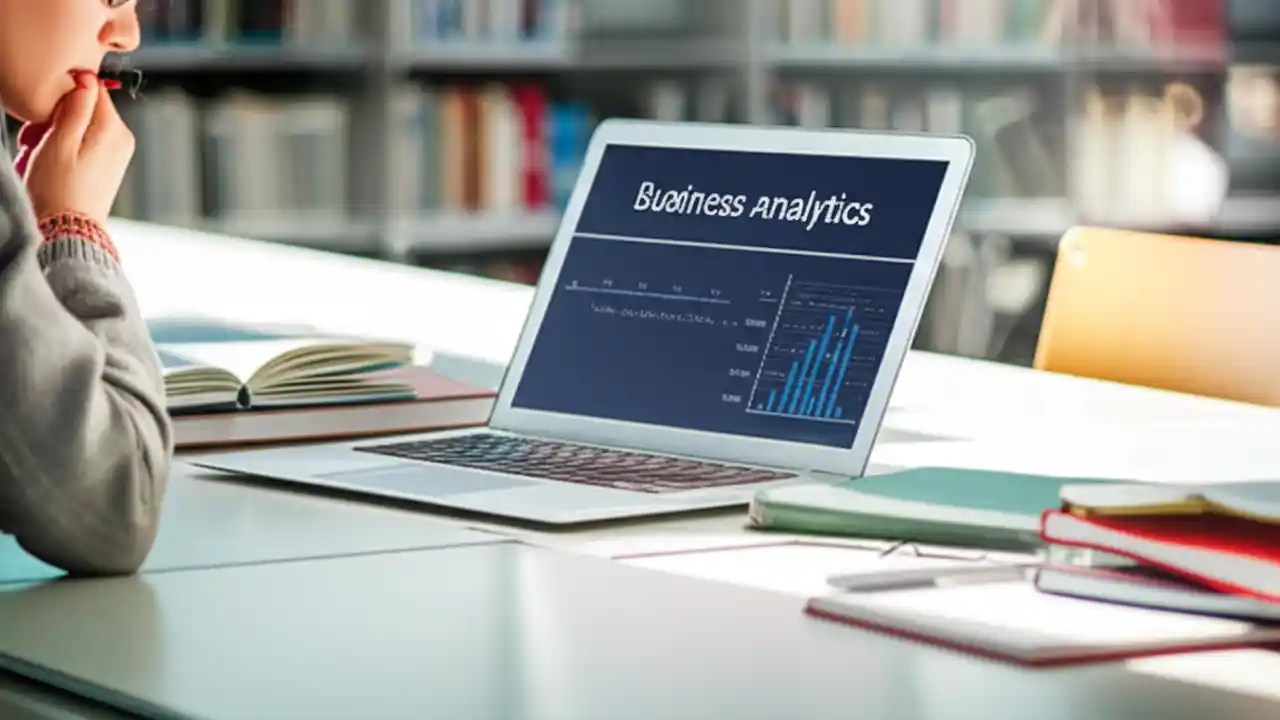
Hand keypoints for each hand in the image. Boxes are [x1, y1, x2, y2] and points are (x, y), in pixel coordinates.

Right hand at [23, 72, 134, 224]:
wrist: (68, 230)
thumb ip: (75, 107)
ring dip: (54, 136)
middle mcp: (121, 138)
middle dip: (55, 119)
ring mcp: (117, 153)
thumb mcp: (60, 141)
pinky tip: (49, 166)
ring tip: (39, 156)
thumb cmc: (58, 188)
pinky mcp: (108, 165)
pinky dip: (62, 150)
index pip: (91, 88)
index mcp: (114, 129)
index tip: (44, 117)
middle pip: (84, 108)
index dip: (62, 96)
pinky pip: (81, 144)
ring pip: (79, 126)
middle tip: (34, 140)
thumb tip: (86, 78)